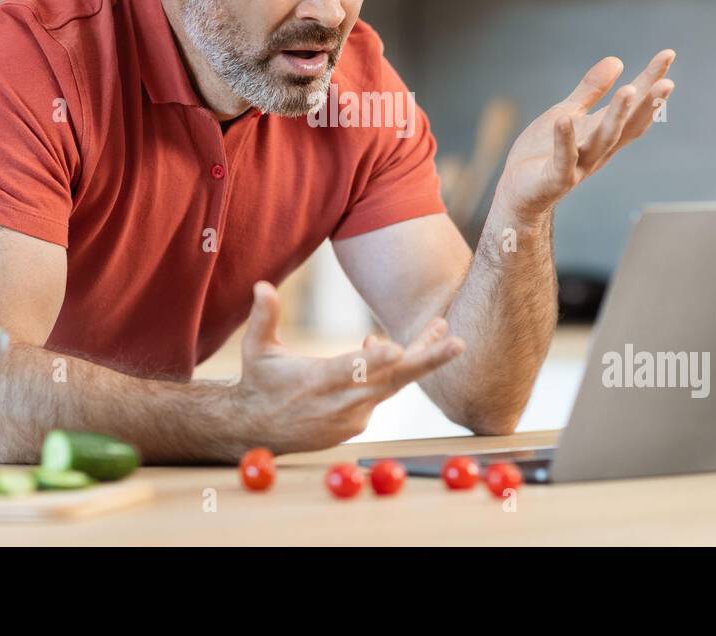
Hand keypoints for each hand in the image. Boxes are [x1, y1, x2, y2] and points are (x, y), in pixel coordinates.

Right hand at [233, 281, 464, 453]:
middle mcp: (341, 402)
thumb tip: (262, 285)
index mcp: (318, 381)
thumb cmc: (259, 383)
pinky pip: (383, 392)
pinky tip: (391, 350)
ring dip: (420, 356)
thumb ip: (264, 317)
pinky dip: (391, 370)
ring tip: (443, 327)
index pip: (351, 369)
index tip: (398, 348)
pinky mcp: (359, 423)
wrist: (257, 431)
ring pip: (395, 383)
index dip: (375, 360)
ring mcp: (354, 416)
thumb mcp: (257, 350)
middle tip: (458, 343)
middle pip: (391, 379)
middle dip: (427, 360)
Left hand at [495, 50, 676, 220]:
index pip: (633, 106)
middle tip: (667, 82)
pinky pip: (563, 159)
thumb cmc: (543, 153)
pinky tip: (565, 119)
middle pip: (628, 125)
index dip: (650, 81)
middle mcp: (598, 150)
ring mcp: (579, 166)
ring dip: (616, 116)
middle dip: (648, 104)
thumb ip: (591, 91)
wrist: (517, 193)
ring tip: (628, 89)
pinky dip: (564, 140)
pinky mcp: (556, 179)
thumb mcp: (567, 113)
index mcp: (602, 133)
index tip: (667, 54)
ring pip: (603, 140)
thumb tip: (617, 61)